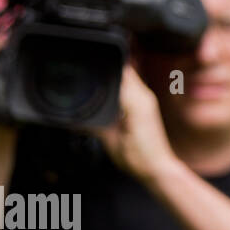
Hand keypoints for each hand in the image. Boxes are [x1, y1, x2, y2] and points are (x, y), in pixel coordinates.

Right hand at [97, 66, 179, 183]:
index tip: (89, 62)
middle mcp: (145, 97)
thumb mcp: (110, 141)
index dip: (105, 66)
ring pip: (130, 76)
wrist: (157, 168)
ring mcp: (147, 100)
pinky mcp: (146, 106)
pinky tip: (107, 89)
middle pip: (125, 70)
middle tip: (88, 66)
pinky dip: (120, 84)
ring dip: (115, 74)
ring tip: (96, 74)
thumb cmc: (137, 158)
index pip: (121, 73)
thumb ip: (92, 125)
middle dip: (108, 67)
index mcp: (137, 102)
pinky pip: (132, 86)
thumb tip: (72, 117)